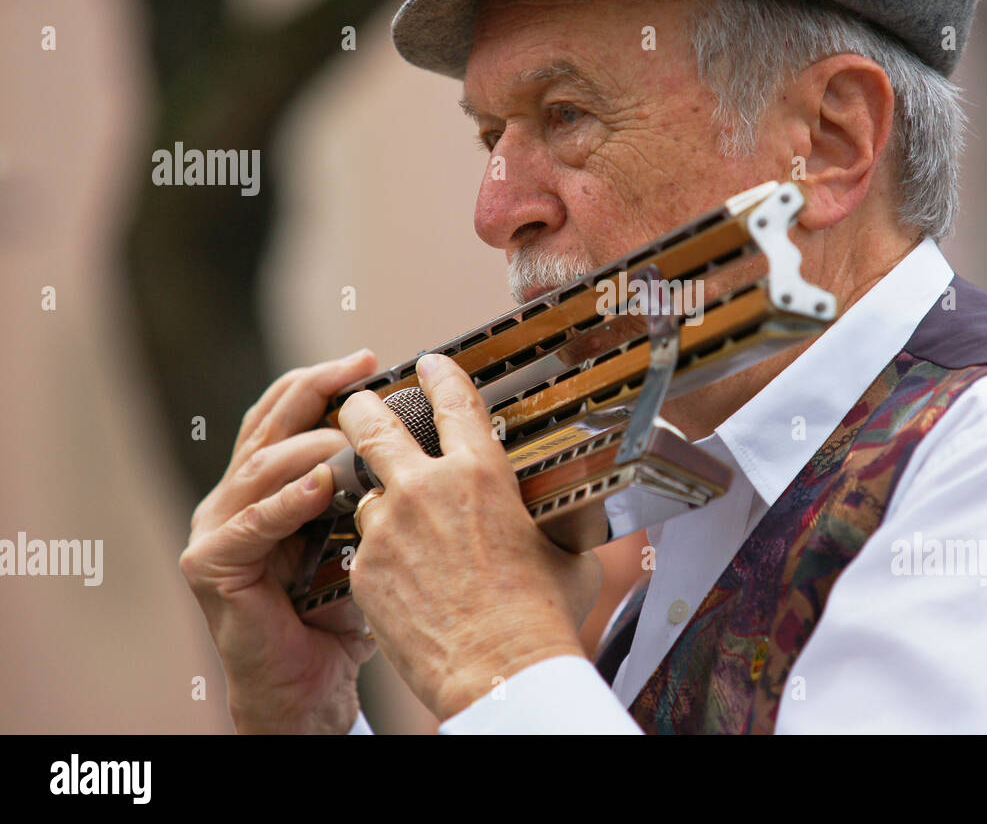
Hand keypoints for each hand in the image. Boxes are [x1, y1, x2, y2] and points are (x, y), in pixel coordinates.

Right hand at [180, 349, 380, 732]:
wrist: (309, 687)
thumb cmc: (339, 612)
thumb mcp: (361, 536)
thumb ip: (371, 491)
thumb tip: (426, 441)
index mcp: (265, 485)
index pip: (284, 415)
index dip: (320, 382)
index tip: (366, 359)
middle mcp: (232, 498)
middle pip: (268, 424)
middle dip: (314, 390)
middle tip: (358, 369)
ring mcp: (216, 528)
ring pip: (261, 465)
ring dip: (310, 444)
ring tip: (352, 432)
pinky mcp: (211, 565)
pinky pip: (253, 522)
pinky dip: (289, 500)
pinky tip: (323, 484)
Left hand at [338, 353, 600, 719]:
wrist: (499, 673)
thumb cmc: (543, 614)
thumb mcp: (566, 549)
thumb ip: (550, 519)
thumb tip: (574, 516)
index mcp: (481, 472)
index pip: (452, 400)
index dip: (438, 374)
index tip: (429, 365)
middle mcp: (425, 489)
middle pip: (372, 425)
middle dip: (362, 409)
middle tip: (360, 407)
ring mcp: (387, 529)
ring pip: (367, 495)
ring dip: (381, 502)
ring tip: (403, 527)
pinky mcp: (365, 570)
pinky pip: (365, 549)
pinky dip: (381, 556)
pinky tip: (406, 579)